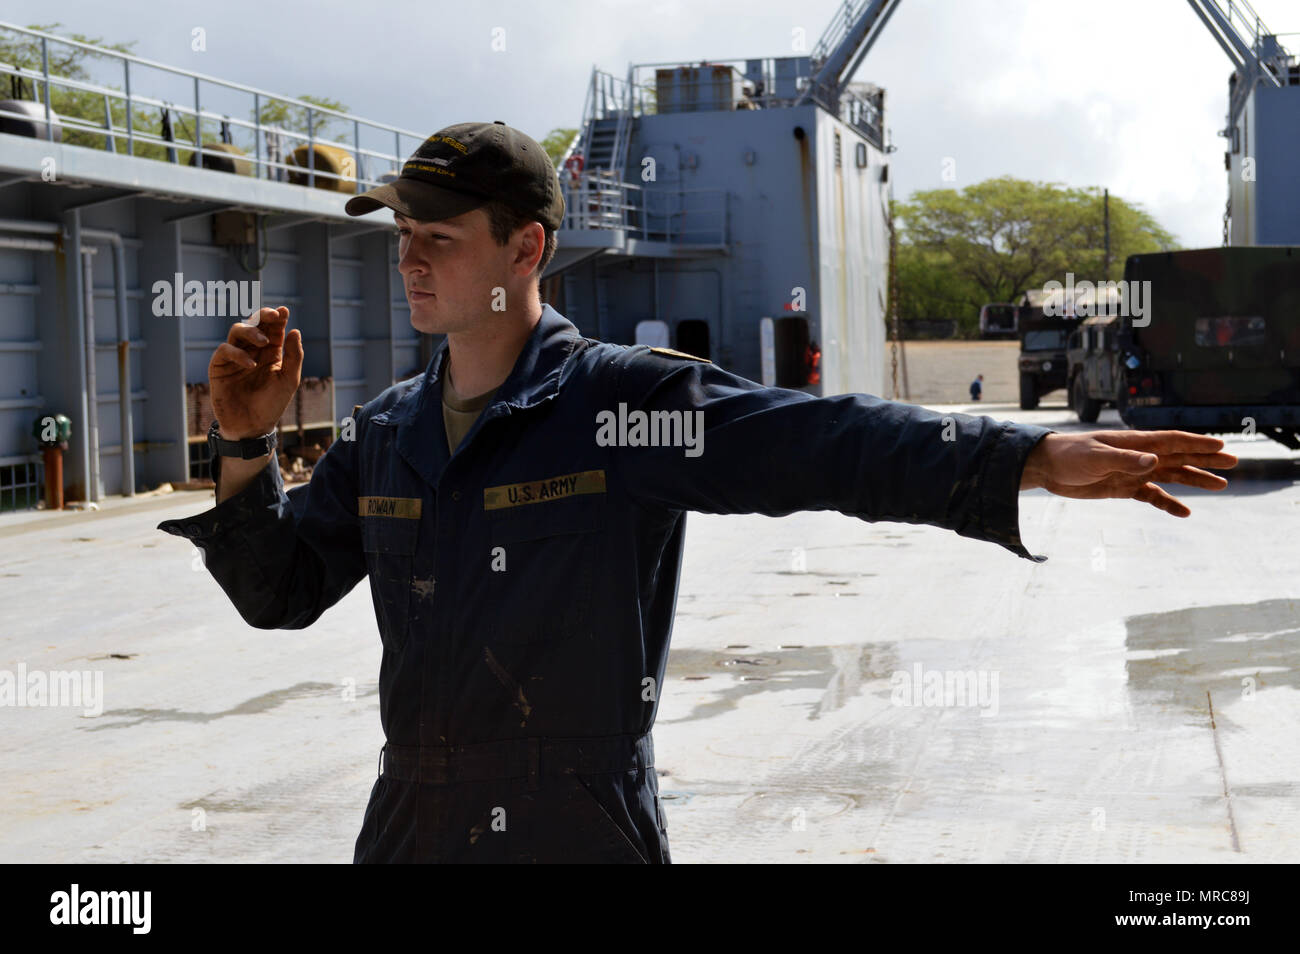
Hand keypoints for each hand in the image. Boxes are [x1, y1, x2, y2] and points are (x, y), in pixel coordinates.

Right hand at [208, 306, 302, 439]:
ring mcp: (235, 357)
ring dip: (251, 331)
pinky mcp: (219, 367)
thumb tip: (294, 330)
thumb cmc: (272, 404)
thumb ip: (293, 356)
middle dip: (263, 316)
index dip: (277, 318)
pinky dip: (238, 353)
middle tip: (273, 316)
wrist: (252, 427)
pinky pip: (225, 350)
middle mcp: (252, 351)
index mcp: (271, 352)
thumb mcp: (288, 380)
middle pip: (254, 324)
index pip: (273, 329)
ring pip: (237, 331)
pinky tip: (250, 364)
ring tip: (264, 342)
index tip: (283, 311)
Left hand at [1019, 430, 1237, 516]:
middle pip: (1180, 456)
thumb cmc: (1070, 455)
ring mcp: (1133, 471)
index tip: (1222, 446)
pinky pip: (1152, 495)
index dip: (1197, 443)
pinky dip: (1168, 503)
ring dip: (1194, 479)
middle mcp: (1139, 455)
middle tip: (1234, 462)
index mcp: (1135, 442)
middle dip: (1206, 459)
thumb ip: (1125, 459)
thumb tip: (1154, 461)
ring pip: (1171, 475)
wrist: (1047, 468)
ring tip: (1220, 485)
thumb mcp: (1096, 457)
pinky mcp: (1124, 488)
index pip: (1173, 441)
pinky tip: (1184, 512)